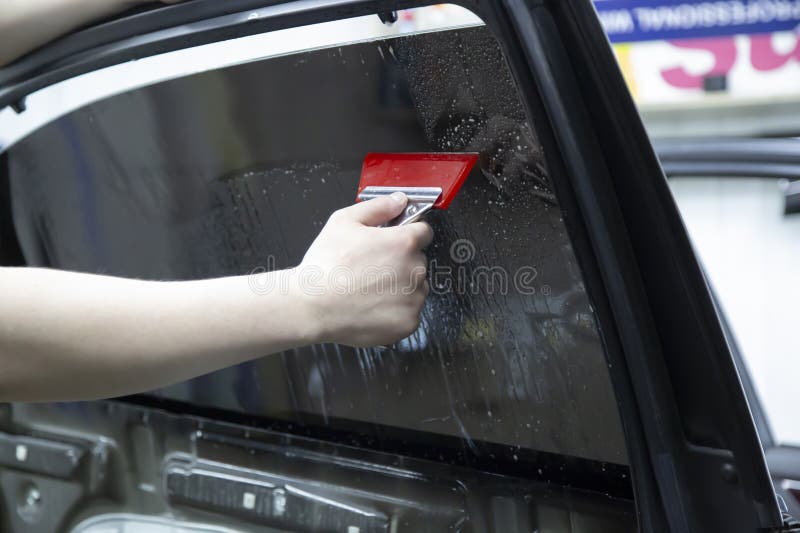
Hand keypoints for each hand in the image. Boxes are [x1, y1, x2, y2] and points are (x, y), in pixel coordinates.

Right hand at [295, 193, 432, 346]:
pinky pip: (408, 313)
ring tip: (369, 289)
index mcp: (404, 243)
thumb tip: (398, 201)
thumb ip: (378, 207)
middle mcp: (414, 270)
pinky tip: (372, 305)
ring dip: (400, 287)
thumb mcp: (345, 221)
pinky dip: (395, 312)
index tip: (396, 242)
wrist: (312, 305)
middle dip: (400, 262)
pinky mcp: (408, 323)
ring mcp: (413, 299)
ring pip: (415, 288)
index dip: (408, 234)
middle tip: (372, 268)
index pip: (424, 232)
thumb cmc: (326, 266)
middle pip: (418, 261)